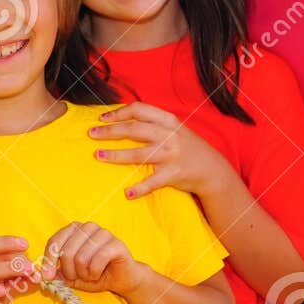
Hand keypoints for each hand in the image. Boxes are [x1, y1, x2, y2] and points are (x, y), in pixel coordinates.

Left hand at [44, 222, 143, 296]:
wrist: (122, 279)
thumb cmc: (95, 274)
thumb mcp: (71, 275)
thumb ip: (57, 272)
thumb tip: (44, 274)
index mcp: (74, 229)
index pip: (54, 241)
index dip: (48, 260)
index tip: (47, 276)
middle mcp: (88, 227)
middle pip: (66, 252)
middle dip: (70, 272)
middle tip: (79, 277)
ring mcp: (103, 233)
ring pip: (81, 258)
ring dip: (84, 274)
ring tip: (91, 275)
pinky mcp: (116, 244)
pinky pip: (97, 260)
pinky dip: (95, 273)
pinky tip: (98, 274)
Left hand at [88, 102, 233, 199]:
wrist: (211, 168)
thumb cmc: (187, 146)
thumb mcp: (174, 128)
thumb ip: (153, 122)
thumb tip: (122, 117)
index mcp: (167, 120)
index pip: (139, 110)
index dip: (118, 113)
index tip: (101, 118)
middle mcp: (169, 135)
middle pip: (134, 129)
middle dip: (110, 131)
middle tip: (91, 134)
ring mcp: (171, 154)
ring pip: (138, 154)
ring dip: (115, 156)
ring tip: (98, 156)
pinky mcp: (173, 174)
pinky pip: (153, 182)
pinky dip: (139, 188)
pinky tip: (127, 193)